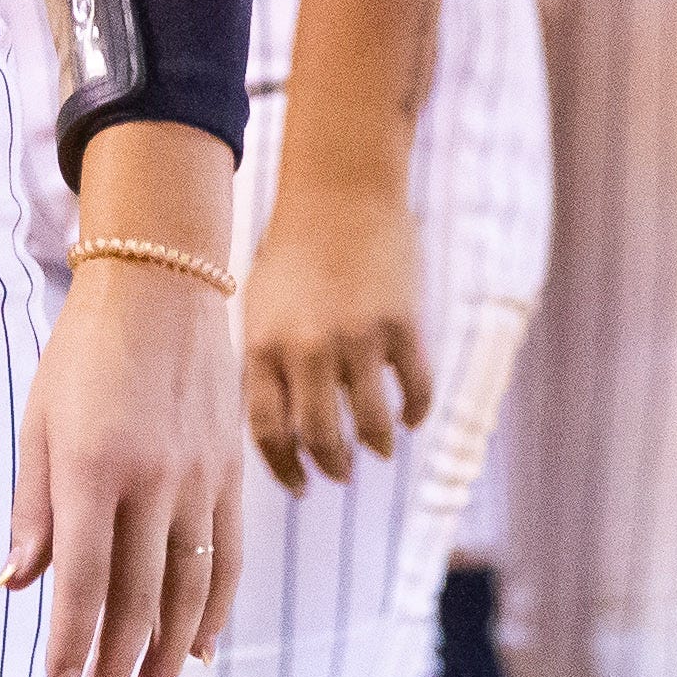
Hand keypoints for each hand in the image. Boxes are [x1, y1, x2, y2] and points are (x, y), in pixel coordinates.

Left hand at [12, 259, 241, 676]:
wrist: (161, 284)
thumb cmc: (83, 353)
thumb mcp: (39, 420)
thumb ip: (33, 507)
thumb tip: (16, 585)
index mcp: (92, 466)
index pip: (83, 581)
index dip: (70, 644)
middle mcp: (152, 480)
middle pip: (138, 600)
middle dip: (115, 667)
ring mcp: (199, 480)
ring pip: (189, 592)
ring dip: (168, 657)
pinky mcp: (231, 474)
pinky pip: (228, 560)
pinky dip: (216, 612)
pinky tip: (201, 649)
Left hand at [240, 168, 425, 491]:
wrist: (340, 190)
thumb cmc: (293, 250)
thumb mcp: (260, 305)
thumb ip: (265, 363)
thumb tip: (276, 428)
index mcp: (263, 344)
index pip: (268, 431)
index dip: (285, 468)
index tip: (300, 486)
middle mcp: (308, 348)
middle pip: (321, 438)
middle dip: (333, 467)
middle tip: (341, 474)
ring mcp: (358, 339)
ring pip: (373, 426)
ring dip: (377, 447)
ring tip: (378, 450)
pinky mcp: (403, 326)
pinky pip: (416, 392)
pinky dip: (416, 414)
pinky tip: (411, 418)